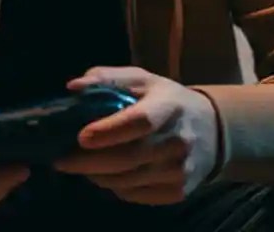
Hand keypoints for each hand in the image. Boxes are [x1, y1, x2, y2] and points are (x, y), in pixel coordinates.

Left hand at [52, 67, 218, 204]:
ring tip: (79, 166)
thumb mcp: (142, 80)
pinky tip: (104, 174)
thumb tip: (73, 86)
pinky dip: (114, 187)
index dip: (109, 131)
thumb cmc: (165, 100)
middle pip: (129, 158)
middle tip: (61, 160)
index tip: (81, 137)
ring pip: (129, 181)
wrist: (212, 129)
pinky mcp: (179, 191)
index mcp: (169, 106)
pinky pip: (136, 195)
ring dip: (97, 176)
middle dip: (89, 162)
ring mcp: (181, 169)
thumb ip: (107, 78)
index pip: (140, 122)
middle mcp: (179, 140)